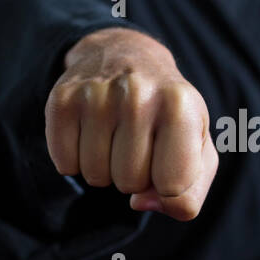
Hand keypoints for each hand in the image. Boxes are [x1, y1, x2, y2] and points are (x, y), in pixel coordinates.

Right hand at [44, 27, 218, 220]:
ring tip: (115, 135)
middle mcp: (138, 95)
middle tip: (138, 142)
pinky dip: (76, 160)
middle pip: (130, 184)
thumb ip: (189, 194)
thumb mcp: (197, 147)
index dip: (169, 186)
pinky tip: (91, 132)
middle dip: (135, 175)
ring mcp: (96, 95)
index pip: (173, 187)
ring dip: (105, 168)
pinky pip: (65, 165)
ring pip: (95, 177)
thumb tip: (141, 203)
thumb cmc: (168, 113)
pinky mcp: (62, 100)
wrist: (127, 56)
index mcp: (181, 106)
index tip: (168, 159)